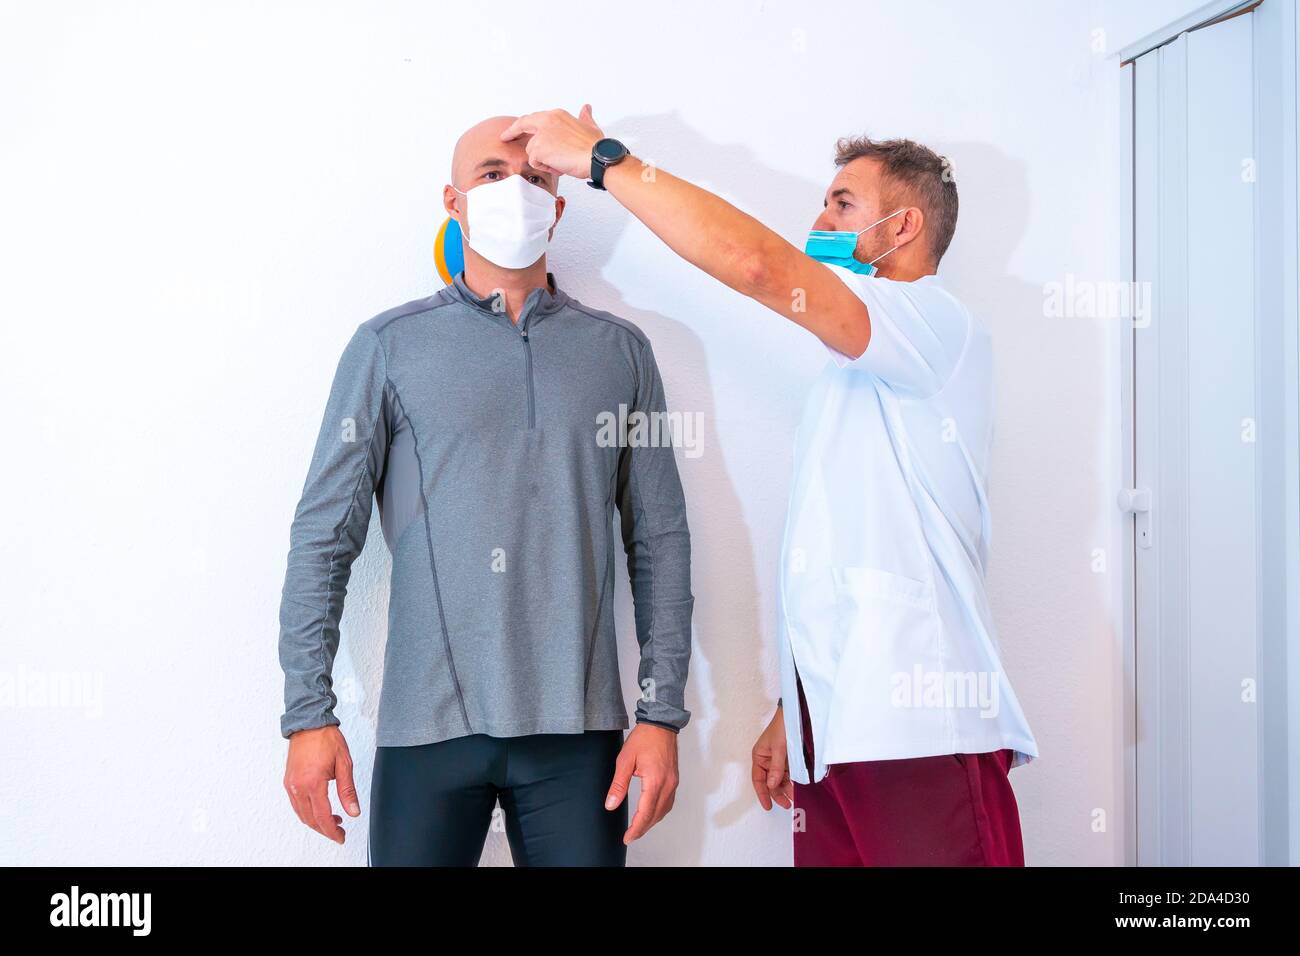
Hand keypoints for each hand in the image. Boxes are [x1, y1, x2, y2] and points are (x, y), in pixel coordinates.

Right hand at [283, 724, 360, 843]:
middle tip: (339, 832)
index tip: (341, 837)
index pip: (322, 817)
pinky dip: (307, 813)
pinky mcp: (288, 782)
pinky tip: (319, 810)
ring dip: (316, 822)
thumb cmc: (326, 739)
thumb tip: (353, 811)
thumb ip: (348, 790)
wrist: (309, 724)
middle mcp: (298, 786)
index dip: (332, 831)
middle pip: (310, 820)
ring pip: (302, 814)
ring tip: (333, 821)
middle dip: (325, 830)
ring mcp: (291, 785)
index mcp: (313, 783)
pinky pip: (296, 805)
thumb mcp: (344, 763)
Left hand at [500, 105, 604, 179]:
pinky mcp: (538, 148)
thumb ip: (584, 116)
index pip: (534, 118)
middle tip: (504, 138)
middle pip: (522, 125)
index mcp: (557, 115)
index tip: (516, 128)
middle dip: (511, 132)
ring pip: (531, 151)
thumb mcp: (590, 126)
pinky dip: (546, 168)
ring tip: (561, 163)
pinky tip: (559, 166)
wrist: (596, 157)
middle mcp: (547, 120)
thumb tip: (586, 108)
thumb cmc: (595, 146)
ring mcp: (541, 134)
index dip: (524, 124)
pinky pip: (535, 162)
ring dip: (544, 160)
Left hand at [605, 722, 678, 843]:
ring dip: (651, 821)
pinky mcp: (674, 779)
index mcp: (655, 781)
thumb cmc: (644, 738)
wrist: (661, 724)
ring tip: (639, 827)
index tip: (627, 837)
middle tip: (630, 836)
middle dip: (643, 828)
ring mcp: (673, 782)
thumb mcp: (625, 760)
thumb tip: (611, 804)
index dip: (636, 828)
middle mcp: (667, 784)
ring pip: (664, 810)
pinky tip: (652, 812)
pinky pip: (668, 802)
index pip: (645, 813)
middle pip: (655, 815)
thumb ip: (618, 785)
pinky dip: (659, 811)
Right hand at [751, 705, 792, 809]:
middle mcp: (767, 760)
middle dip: (777, 793)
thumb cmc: (782, 727)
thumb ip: (776, 768)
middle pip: (769, 782)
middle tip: (786, 804)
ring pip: (779, 779)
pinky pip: (788, 773)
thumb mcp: (779, 749)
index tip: (768, 806)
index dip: (762, 794)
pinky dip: (791, 781)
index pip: (758, 780)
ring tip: (794, 797)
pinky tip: (796, 787)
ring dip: (785, 788)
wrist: (795, 714)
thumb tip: (772, 786)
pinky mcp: (787, 758)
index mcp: (759, 757)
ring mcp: (777, 760)